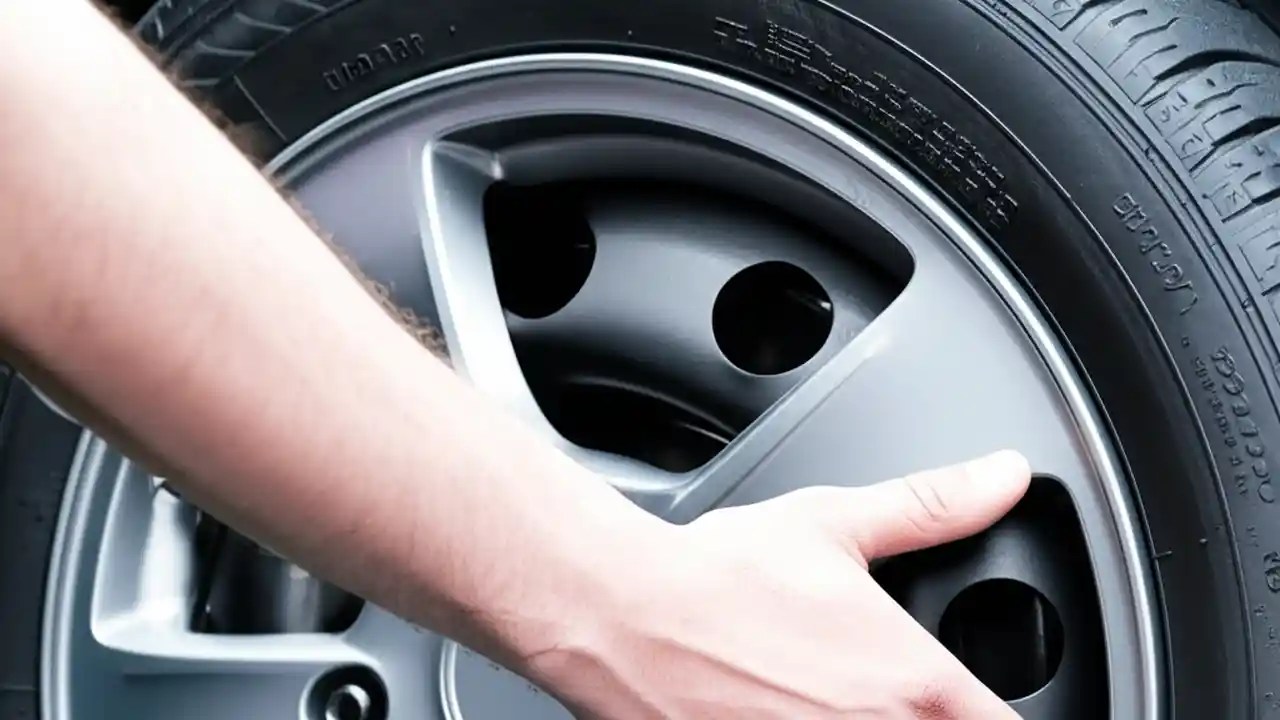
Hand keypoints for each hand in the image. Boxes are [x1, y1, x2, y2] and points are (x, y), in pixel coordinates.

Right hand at [521, 451, 1030, 718]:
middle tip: (884, 692)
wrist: (623, 615)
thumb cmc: (721, 575)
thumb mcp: (835, 523)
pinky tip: (774, 708)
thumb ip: (932, 506)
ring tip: (818, 696)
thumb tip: (1001, 477)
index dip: (995, 713)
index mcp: (914, 684)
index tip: (974, 703)